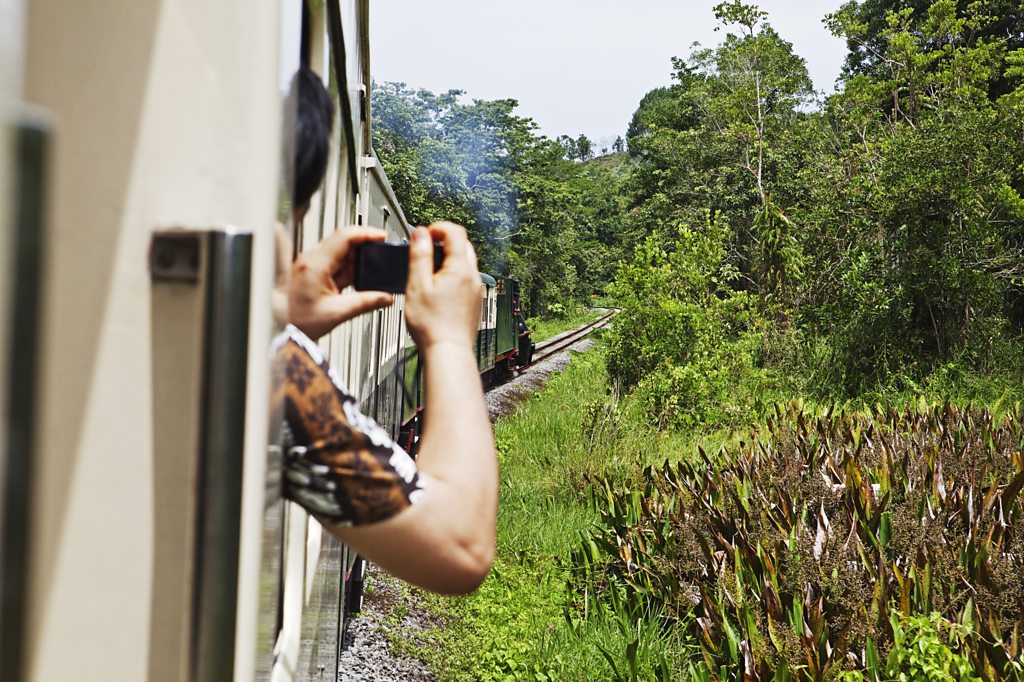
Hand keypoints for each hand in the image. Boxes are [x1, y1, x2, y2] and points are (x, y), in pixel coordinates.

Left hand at [289, 226, 393, 339]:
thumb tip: (386, 298)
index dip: (365, 233)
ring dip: (357, 260)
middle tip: (380, 255)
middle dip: (364, 247)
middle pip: (343, 241)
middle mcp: (311, 260)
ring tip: (366, 275)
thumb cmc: (301, 322)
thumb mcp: (338, 312)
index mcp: (314, 265)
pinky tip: (354, 279)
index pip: (344, 237)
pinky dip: (349, 268)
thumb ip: (366, 303)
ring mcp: (312, 264)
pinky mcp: (315, 271)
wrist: (286, 329)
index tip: (381, 236)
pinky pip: (337, 263)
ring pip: (341, 252)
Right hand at [405, 222, 481, 350]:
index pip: (456, 232)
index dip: (438, 228)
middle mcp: (473, 277)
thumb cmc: (432, 324)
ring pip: (466, 263)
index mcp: (460, 269)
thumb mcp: (417, 285)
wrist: (448, 352)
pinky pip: (466, 280)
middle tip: (425, 251)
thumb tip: (421, 233)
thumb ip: (420, 256)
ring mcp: (476, 291)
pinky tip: (439, 290)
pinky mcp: (475, 302)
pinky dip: (453, 275)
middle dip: (444, 242)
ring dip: (449, 259)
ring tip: (429, 272)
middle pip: (463, 245)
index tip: (424, 235)